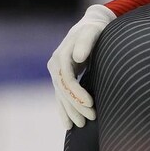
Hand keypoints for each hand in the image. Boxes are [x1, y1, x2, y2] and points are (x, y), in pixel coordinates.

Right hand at [48, 4, 114, 129]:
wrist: (90, 26)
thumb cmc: (94, 29)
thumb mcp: (92, 32)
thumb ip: (85, 42)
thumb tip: (78, 57)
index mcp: (61, 56)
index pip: (67, 79)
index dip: (77, 93)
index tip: (91, 103)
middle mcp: (55, 65)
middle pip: (64, 91)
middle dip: (76, 106)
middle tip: (92, 118)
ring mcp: (57, 72)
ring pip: (61, 96)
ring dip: (71, 112)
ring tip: (82, 125)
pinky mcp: (61, 77)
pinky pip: (60, 96)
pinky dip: (64, 110)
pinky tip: (68, 124)